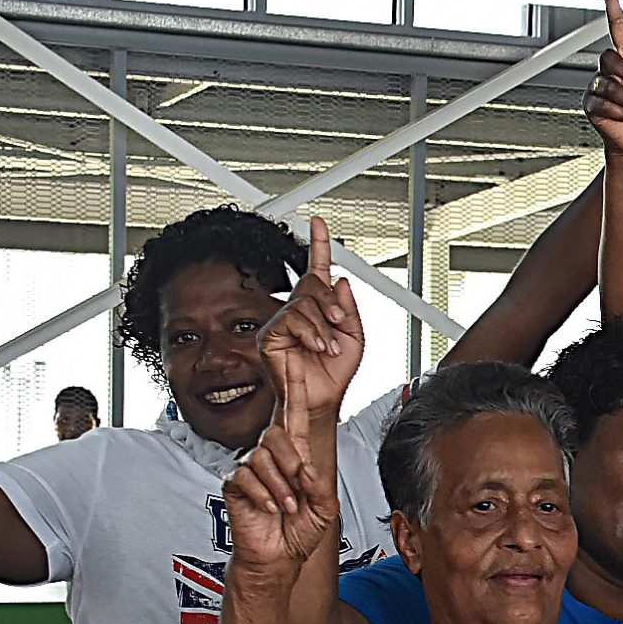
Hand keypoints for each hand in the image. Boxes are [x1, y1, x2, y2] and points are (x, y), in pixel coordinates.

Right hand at [223, 365, 338, 584]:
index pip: (293, 415)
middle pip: (278, 435)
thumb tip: (305, 465)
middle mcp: (271, 456)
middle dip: (293, 464)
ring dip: (281, 487)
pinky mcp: (234, 482)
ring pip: (263, 458)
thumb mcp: (324, 507)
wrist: (278, 557)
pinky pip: (248, 478)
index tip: (293, 359)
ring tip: (286, 507)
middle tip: (300, 490)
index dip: (293, 387)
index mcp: (295, 455)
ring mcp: (251, 467)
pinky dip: (264, 496)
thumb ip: (319, 483)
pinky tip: (269, 509)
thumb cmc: (299, 531)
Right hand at [262, 214, 362, 416]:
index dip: (318, 245)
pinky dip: (310, 333)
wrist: (322, 401)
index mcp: (318, 309)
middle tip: (339, 324)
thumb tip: (340, 281)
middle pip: (312, 284)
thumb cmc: (334, 374)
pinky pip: (290, 319)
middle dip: (330, 303)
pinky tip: (317, 347)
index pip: (316, 270)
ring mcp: (281, 322)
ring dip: (323, 325)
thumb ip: (348, 309)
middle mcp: (297, 311)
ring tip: (329, 347)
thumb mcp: (353, 338)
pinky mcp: (269, 335)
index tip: (319, 223)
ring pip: (303, 303)